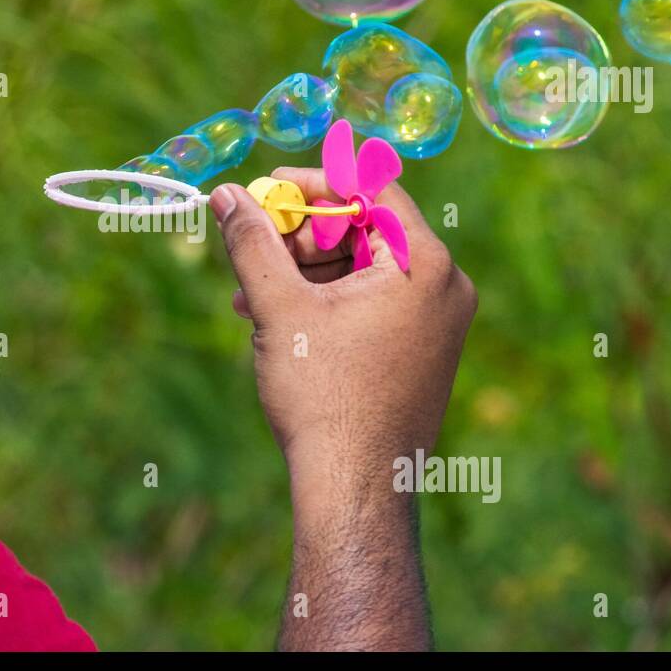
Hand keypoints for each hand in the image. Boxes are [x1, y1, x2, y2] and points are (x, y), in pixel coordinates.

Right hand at [211, 166, 476, 649]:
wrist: (356, 487)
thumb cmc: (323, 397)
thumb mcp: (279, 307)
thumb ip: (253, 243)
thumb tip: (226, 195)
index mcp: (423, 264)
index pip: (371, 191)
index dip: (314, 183)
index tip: (267, 188)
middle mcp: (444, 287)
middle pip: (366, 229)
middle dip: (301, 235)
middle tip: (252, 243)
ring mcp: (439, 322)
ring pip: (363, 269)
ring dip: (305, 271)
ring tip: (250, 293)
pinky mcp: (423, 351)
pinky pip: (373, 303)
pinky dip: (327, 300)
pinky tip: (277, 317)